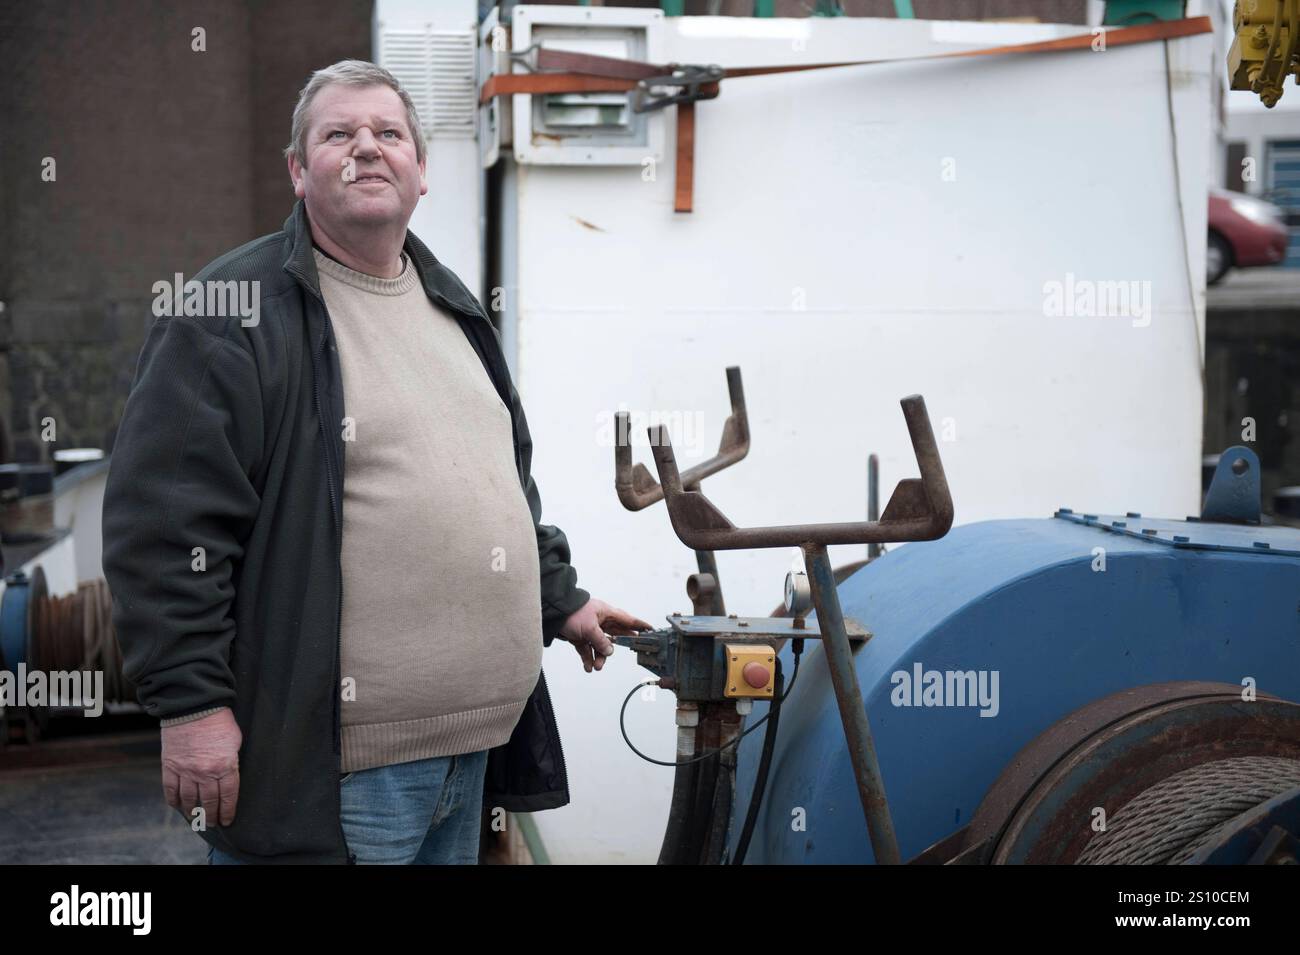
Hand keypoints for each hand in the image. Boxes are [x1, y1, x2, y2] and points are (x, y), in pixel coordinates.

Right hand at [161, 707, 241, 827]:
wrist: (192, 706)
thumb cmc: (218, 721)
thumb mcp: (235, 742)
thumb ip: (231, 761)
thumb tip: (228, 776)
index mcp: (225, 766)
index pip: (228, 796)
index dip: (228, 811)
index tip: (228, 820)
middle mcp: (205, 773)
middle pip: (209, 802)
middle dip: (212, 816)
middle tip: (213, 824)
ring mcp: (186, 771)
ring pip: (189, 799)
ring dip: (193, 813)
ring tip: (196, 820)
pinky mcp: (170, 766)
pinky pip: (170, 789)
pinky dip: (173, 801)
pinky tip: (178, 807)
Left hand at [558, 598, 651, 672]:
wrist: (553, 614)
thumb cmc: (571, 613)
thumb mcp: (590, 628)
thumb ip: (601, 641)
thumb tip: (609, 651)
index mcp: (606, 613)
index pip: (627, 620)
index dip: (639, 625)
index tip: (650, 630)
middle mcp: (600, 621)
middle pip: (615, 635)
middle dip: (616, 647)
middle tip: (628, 650)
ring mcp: (590, 630)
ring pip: (600, 646)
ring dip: (599, 657)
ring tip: (596, 666)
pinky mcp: (580, 637)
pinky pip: (588, 650)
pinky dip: (588, 658)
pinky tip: (588, 666)